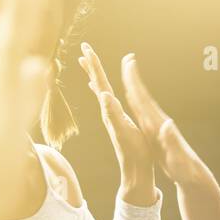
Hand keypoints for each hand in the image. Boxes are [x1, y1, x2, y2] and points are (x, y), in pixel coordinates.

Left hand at [78, 43, 156, 202]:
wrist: (135, 172)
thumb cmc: (135, 154)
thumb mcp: (125, 132)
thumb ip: (113, 114)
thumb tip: (102, 95)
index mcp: (111, 110)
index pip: (100, 82)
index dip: (94, 65)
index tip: (87, 48)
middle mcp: (108, 111)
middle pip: (97, 82)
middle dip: (91, 64)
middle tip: (84, 47)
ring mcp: (111, 116)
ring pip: (100, 90)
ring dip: (94, 74)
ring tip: (86, 62)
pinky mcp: (116, 121)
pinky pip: (106, 100)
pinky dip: (102, 90)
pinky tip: (100, 89)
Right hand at [115, 51, 208, 188]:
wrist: (193, 177)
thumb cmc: (185, 169)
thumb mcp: (177, 156)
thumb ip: (172, 140)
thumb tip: (167, 124)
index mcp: (158, 126)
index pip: (143, 100)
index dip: (135, 82)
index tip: (129, 64)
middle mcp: (157, 123)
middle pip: (142, 97)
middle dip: (133, 79)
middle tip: (127, 59)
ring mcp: (157, 128)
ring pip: (142, 104)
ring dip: (134, 88)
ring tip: (127, 74)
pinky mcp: (156, 134)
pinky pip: (142, 115)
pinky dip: (135, 105)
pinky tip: (132, 100)